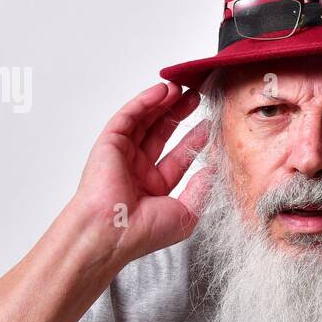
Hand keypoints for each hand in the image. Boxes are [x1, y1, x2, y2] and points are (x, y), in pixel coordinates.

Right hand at [66, 82, 214, 270]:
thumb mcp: (186, 215)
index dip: (194, 140)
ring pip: (145, 121)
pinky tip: (162, 91)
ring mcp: (122, 156)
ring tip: (183, 88)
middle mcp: (136, 171)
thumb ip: (201, 191)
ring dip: (163, 103)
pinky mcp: (109, 144)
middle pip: (161, 134)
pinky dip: (144, 102)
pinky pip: (129, 117)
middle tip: (198, 98)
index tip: (210, 125)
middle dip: (180, 115)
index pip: (177, 158)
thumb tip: (212, 171)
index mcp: (153, 189)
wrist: (112, 232)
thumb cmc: (142, 232)